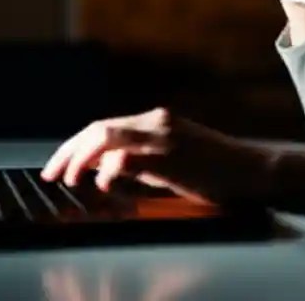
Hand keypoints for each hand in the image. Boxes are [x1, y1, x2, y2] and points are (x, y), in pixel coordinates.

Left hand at [39, 107, 267, 204]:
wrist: (252, 170)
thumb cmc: (215, 171)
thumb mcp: (171, 161)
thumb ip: (139, 162)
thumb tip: (105, 171)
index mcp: (156, 120)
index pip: (103, 127)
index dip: (75, 146)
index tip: (58, 166)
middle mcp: (156, 121)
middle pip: (98, 129)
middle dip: (69, 151)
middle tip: (52, 174)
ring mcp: (164, 136)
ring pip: (106, 136)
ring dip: (81, 157)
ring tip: (69, 178)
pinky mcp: (172, 155)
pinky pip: (128, 157)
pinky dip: (109, 170)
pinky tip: (103, 183)